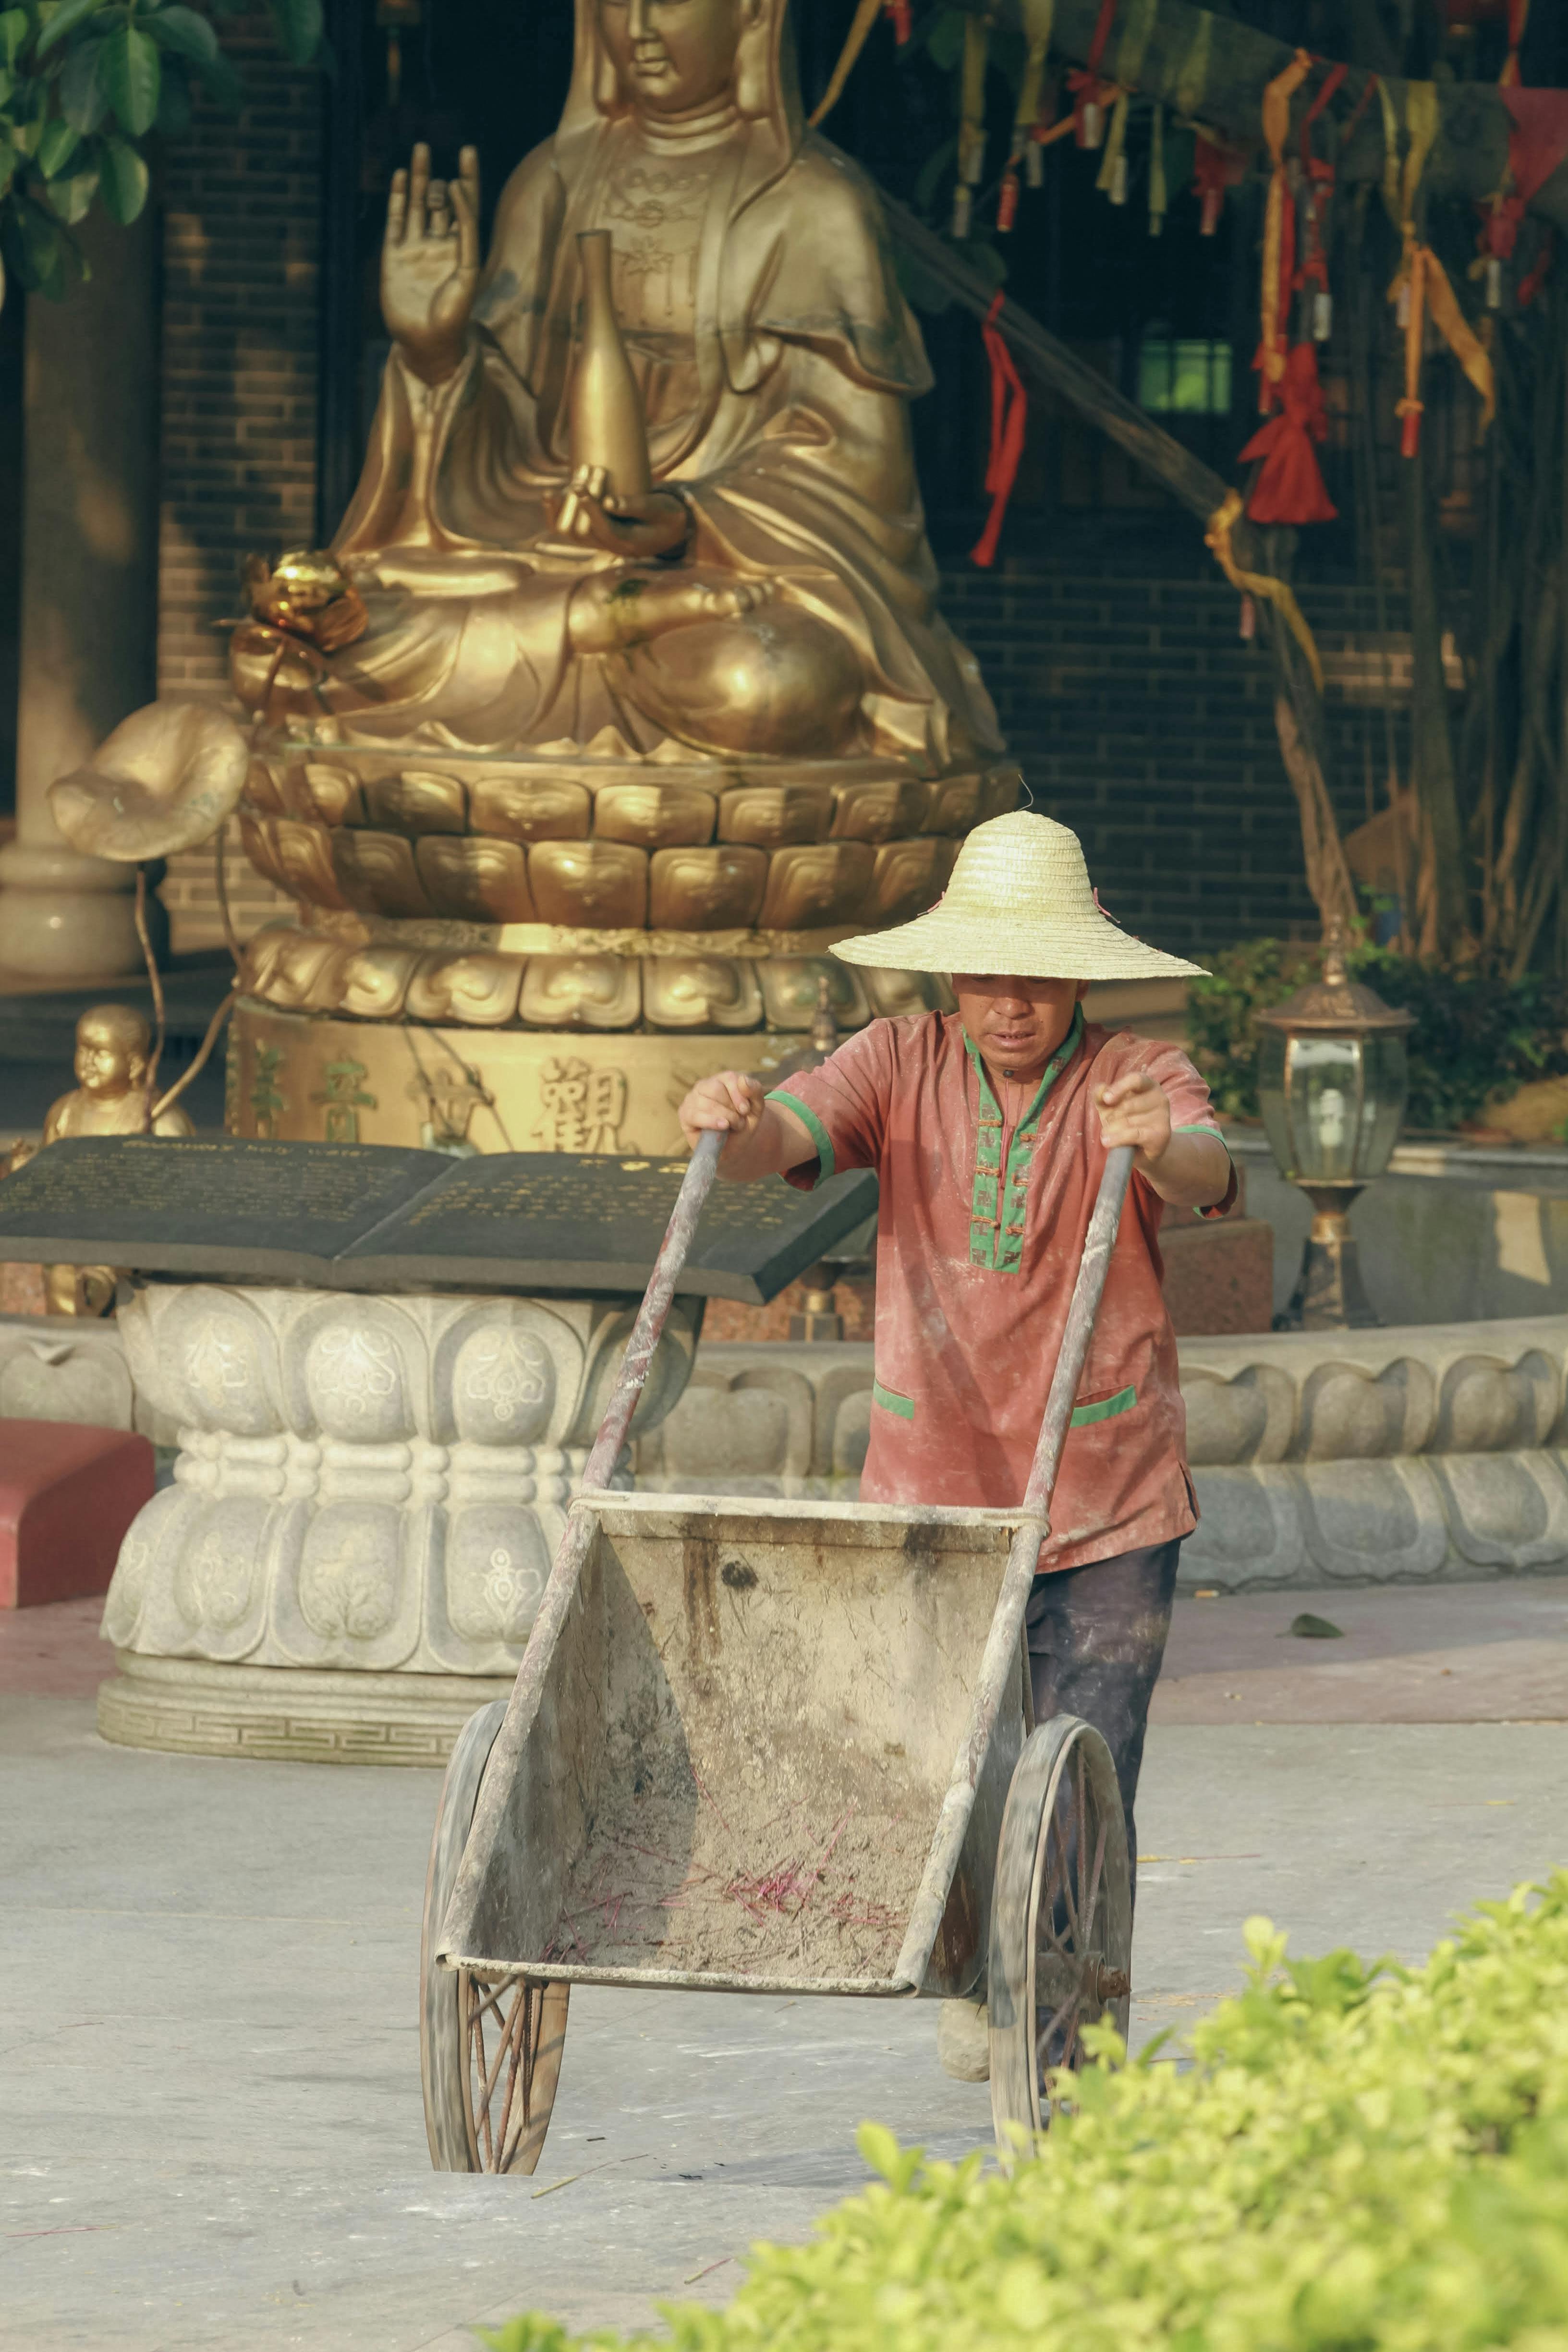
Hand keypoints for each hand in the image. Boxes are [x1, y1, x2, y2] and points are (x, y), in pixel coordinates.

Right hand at [382, 143, 480, 384]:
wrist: (428, 342)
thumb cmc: (455, 313)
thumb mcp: (470, 269)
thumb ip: (467, 229)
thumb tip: (456, 187)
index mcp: (463, 249)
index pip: (468, 205)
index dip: (469, 177)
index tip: (468, 150)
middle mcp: (440, 244)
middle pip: (442, 201)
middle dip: (442, 183)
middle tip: (438, 167)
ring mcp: (416, 248)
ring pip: (419, 205)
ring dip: (420, 178)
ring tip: (421, 150)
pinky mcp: (394, 255)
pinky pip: (396, 220)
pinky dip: (399, 198)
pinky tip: (402, 177)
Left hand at [552, 469, 689, 559]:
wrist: (667, 528)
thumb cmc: (667, 515)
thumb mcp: (660, 508)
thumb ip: (637, 506)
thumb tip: (609, 501)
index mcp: (628, 543)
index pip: (604, 529)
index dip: (591, 508)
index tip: (581, 486)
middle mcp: (609, 548)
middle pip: (582, 531)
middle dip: (582, 498)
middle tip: (589, 469)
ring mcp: (597, 542)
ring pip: (569, 531)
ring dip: (568, 502)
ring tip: (580, 473)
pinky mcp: (590, 533)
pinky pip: (565, 529)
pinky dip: (554, 513)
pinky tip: (549, 494)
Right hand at [678, 1071, 765, 1154]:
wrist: (733, 1146)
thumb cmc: (742, 1123)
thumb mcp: (756, 1108)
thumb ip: (755, 1091)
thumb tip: (744, 1080)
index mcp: (722, 1079)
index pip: (729, 1078)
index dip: (738, 1095)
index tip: (746, 1110)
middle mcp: (704, 1085)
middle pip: (716, 1089)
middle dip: (731, 1108)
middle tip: (739, 1122)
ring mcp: (692, 1099)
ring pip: (705, 1102)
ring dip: (724, 1117)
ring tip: (731, 1126)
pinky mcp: (685, 1114)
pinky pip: (695, 1115)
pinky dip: (710, 1121)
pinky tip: (722, 1126)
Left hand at [1095, 1070, 1171, 1172]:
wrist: (1144, 1149)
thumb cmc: (1127, 1122)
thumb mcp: (1110, 1108)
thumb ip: (1101, 1097)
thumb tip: (1101, 1089)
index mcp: (1148, 1085)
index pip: (1136, 1080)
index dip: (1119, 1088)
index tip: (1106, 1099)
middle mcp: (1159, 1097)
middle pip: (1127, 1104)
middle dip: (1111, 1117)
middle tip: (1109, 1124)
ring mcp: (1163, 1116)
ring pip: (1127, 1121)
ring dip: (1112, 1130)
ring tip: (1112, 1135)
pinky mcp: (1162, 1134)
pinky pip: (1134, 1134)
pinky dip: (1117, 1139)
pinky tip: (1107, 1142)